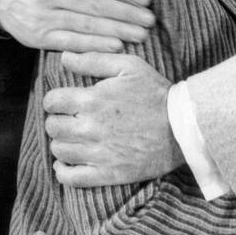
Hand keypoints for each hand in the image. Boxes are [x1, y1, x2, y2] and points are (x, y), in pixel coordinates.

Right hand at [0, 0, 154, 52]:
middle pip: (93, 4)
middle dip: (125, 13)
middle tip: (150, 19)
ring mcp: (42, 16)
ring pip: (85, 25)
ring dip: (116, 30)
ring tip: (141, 34)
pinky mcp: (38, 37)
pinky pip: (70, 42)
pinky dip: (94, 45)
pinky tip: (116, 46)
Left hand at [43, 52, 181, 186]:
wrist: (183, 128)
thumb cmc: (156, 94)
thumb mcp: (129, 66)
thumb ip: (94, 60)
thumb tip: (64, 57)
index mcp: (93, 99)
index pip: (52, 101)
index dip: (54, 100)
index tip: (63, 102)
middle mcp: (91, 127)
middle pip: (52, 126)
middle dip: (57, 121)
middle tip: (69, 120)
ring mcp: (98, 153)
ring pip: (59, 150)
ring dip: (61, 143)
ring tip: (72, 138)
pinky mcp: (107, 174)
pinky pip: (70, 178)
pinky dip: (63, 171)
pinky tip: (67, 162)